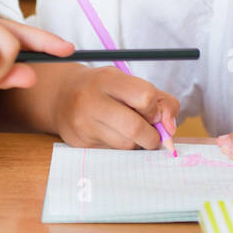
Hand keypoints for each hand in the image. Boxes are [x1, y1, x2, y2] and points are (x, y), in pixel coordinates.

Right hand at [53, 66, 178, 149]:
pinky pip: (113, 153)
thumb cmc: (104, 89)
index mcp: (107, 79)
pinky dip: (121, 148)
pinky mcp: (79, 143)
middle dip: (152, 136)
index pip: (144, 97)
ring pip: (126, 145)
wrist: (61, 96)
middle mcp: (91, 100)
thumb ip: (161, 101)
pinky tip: (113, 136)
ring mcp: (83, 124)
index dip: (155, 109)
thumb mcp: (130, 83)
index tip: (152, 112)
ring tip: (128, 132)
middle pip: (135, 128)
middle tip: (151, 133)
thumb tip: (170, 130)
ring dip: (137, 144)